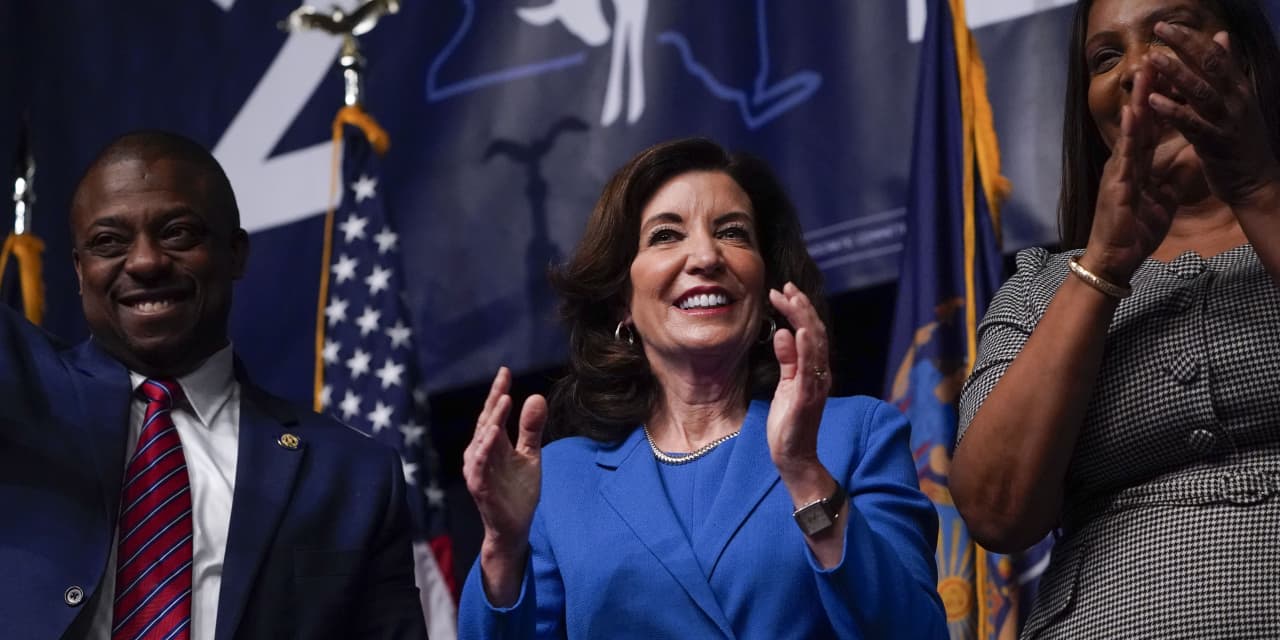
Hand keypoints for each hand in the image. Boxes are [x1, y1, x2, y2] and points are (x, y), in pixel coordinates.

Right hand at [463, 367, 546, 552]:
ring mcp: (477, 469)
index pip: (493, 413)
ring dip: (492, 421)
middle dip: (494, 400)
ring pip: (482, 440)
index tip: (505, 371)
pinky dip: (485, 449)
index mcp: (492, 443)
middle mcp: (480, 453)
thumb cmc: (518, 490)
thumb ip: (531, 429)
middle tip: (503, 381)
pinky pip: (481, 465)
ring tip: (502, 402)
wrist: (514, 527)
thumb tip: (537, 396)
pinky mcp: (480, 486)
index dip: (497, 391)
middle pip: (486, 421)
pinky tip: (494, 434)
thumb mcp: (530, 455)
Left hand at [765, 283, 831, 473]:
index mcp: (814, 369)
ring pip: (816, 344)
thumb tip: (781, 333)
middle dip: (800, 306)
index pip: (810, 332)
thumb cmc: (788, 423)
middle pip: (816, 331)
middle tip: (784, 287)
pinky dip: (808, 347)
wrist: (794, 457)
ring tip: (790, 298)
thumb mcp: (784, 385)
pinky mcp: (808, 397)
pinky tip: (801, 330)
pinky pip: (810, 368)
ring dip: (803, 318)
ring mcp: (816, 385)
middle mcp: (820, 373)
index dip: (798, 309)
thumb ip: (786, 360)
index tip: (783, 291)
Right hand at [1085, 66, 1175, 282]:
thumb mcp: (1164, 200)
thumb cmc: (1134, 232)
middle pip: (1138, 121)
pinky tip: (1132, 113)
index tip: (1167, 77)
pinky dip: (1129, 132)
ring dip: (1138, 101)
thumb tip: (1193, 155)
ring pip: (1131, 131)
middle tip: (1153, 60)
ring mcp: (1118, 172)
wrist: (1113, 259)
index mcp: (1135, 167)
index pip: (1149, 129)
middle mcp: (1123, 164)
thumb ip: (1174, 176)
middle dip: (1146, 91)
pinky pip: (1125, 154)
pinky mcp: (1117, 184)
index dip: (1159, 103)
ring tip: (1144, 75)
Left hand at [1147, 23, 1279, 206]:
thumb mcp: (1238, 100)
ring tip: (1152, 58)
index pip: (1216, 55)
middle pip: (1210, 65)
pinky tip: (1154, 101)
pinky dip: (1173, 111)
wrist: (1256, 182)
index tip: (1166, 26)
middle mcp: (1236, 100)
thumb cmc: (1240, 141)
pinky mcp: (1215, 143)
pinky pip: (1192, 124)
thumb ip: (1226, 70)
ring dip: (1176, 73)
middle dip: (1184, 45)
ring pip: (1201, 91)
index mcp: (1238, 88)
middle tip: (1159, 29)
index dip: (1192, 39)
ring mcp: (1227, 121)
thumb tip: (1221, 36)